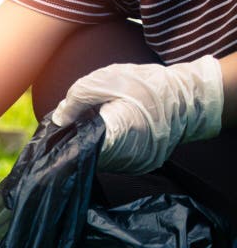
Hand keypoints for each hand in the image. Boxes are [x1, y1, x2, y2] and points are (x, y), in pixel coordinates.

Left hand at [52, 56, 223, 173]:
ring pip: (97, 159)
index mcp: (113, 134)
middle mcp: (122, 157)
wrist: (189, 99)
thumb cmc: (147, 86)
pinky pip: (112, 160)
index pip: (77, 147)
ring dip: (90, 144)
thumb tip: (57, 118)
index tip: (57, 131)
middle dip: (76, 139)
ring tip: (95, 123)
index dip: (64, 138)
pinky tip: (110, 130)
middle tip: (76, 122)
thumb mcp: (106, 80)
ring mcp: (131, 165)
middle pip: (84, 155)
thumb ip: (77, 99)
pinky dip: (106, 147)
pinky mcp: (139, 166)